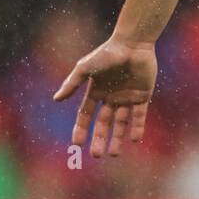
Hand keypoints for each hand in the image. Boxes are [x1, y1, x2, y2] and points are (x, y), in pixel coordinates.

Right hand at [53, 36, 156, 157]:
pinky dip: (137, 128)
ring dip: (117, 138)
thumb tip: (56, 99)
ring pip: (121, 123)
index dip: (81, 129)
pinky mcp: (143, 96)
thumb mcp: (86, 68)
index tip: (77, 145)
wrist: (133, 43)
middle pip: (103, 123)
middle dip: (99, 139)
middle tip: (96, 155)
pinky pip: (139, 116)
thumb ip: (72, 84)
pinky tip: (134, 139)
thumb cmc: (108, 53)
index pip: (86, 114)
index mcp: (96, 90)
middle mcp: (111, 96)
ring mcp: (127, 97)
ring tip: (114, 153)